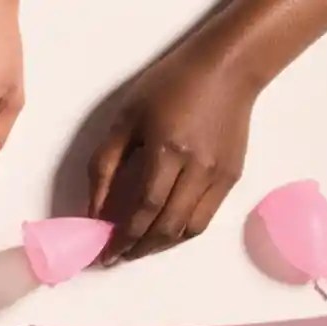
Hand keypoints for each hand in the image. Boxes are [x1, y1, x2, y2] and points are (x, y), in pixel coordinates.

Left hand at [89, 40, 258, 262]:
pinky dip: (180, 232)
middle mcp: (197, 169)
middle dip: (138, 249)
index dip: (122, 238)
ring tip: (137, 247)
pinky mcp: (232, 177)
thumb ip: (104, 166)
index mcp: (167, 152)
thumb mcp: (125, 119)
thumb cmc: (168, 86)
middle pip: (166, 227)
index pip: (143, 210)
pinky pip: (205, 218)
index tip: (104, 254)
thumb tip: (94, 210)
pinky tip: (163, 230)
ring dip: (160, 246)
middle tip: (116, 257)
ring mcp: (219, 176)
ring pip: (188, 230)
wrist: (226, 67)